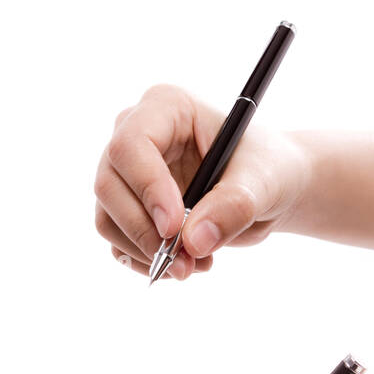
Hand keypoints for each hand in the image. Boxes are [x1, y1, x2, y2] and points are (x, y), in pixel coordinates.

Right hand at [95, 85, 311, 279]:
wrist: (265, 190)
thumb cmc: (266, 169)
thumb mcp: (263, 181)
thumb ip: (233, 206)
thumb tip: (194, 242)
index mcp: (165, 108)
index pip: (131, 146)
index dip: (147, 188)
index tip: (174, 227)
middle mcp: (134, 137)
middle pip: (109, 186)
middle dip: (144, 231)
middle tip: (184, 262)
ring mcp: (124, 176)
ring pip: (107, 220)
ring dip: (146, 252)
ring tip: (194, 264)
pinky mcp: (124, 210)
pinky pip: (117, 243)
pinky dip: (145, 262)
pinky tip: (182, 264)